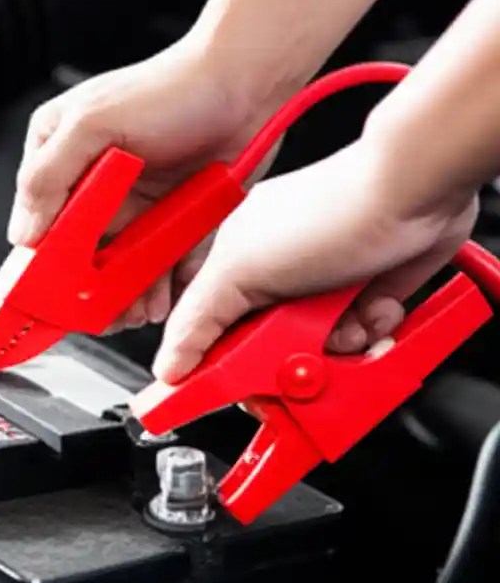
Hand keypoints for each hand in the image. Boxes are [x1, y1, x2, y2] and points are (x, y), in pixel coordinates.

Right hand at [7, 40, 280, 330]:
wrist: (248, 82)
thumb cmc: (170, 87)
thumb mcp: (91, 124)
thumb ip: (47, 176)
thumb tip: (24, 235)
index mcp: (60, 152)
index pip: (38, 220)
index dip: (45, 262)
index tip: (54, 297)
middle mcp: (95, 180)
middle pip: (80, 249)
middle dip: (90, 287)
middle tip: (103, 315)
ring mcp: (135, 199)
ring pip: (120, 262)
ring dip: (127, 292)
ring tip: (137, 312)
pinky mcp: (175, 213)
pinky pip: (163, 259)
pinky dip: (163, 284)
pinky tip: (163, 300)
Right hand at [154, 140, 477, 383]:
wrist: (414, 193)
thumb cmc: (330, 210)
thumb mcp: (239, 270)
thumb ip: (197, 321)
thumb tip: (167, 364)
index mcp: (233, 258)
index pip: (207, 325)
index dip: (213, 360)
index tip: (221, 388)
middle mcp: (276, 271)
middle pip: (265, 345)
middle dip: (285, 357)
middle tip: (296, 354)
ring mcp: (324, 282)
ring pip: (317, 348)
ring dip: (336, 347)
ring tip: (346, 324)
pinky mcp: (368, 291)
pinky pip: (362, 337)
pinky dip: (373, 333)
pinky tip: (374, 310)